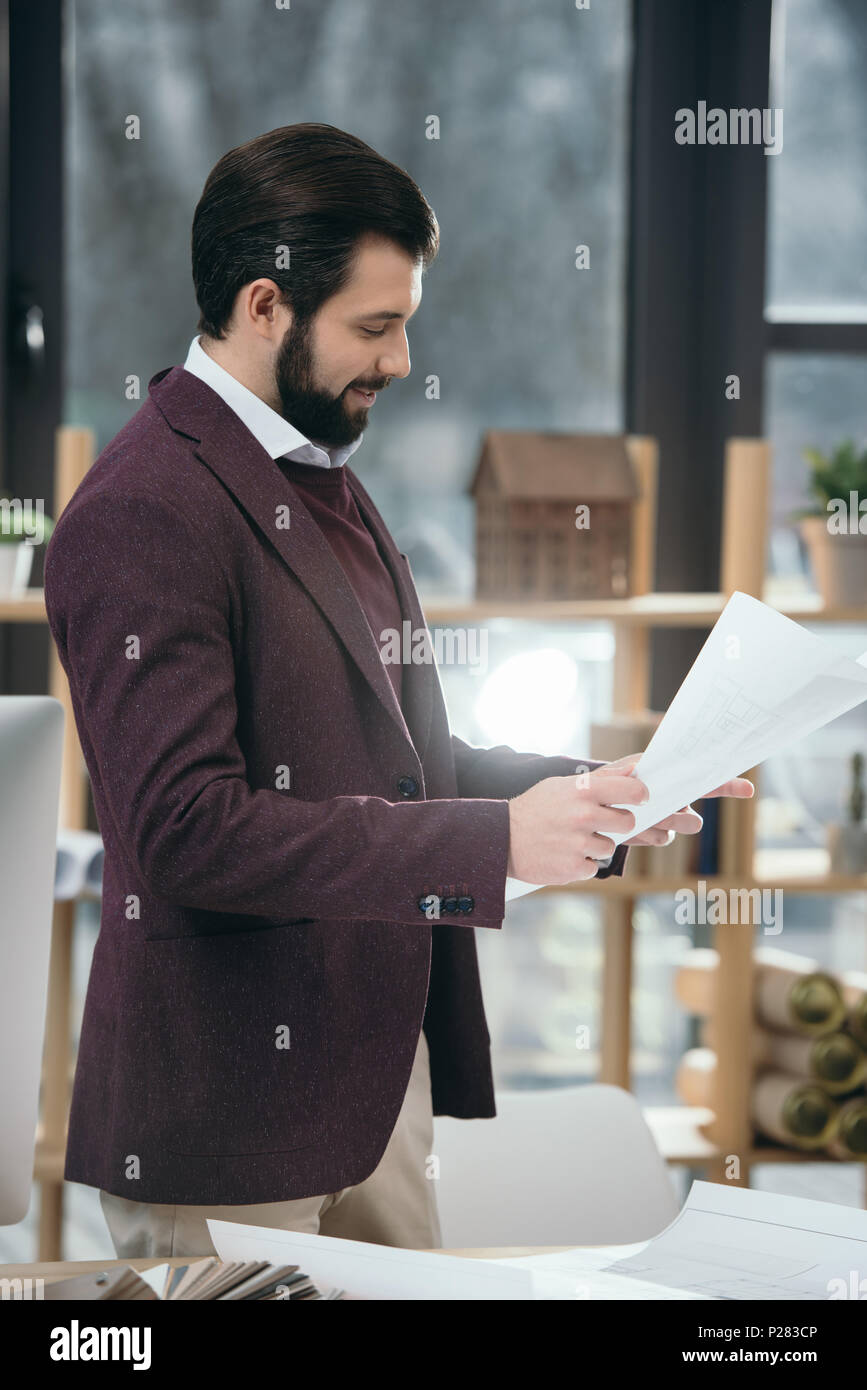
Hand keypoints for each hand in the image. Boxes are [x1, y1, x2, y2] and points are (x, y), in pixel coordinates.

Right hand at [506, 765, 648, 883]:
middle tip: (595, 823)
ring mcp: (578, 844)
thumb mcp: (563, 784)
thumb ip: (603, 778)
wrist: (501, 838)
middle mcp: (583, 816)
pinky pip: (593, 867)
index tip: (639, 798)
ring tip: (569, 839)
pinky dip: (581, 863)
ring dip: (594, 845)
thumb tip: (637, 766)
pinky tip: (562, 853)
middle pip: (628, 822)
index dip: (640, 795)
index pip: (632, 789)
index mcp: (583, 790)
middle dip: (616, 824)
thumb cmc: (536, 808)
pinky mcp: (573, 867)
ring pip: (609, 847)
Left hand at [601, 754, 754, 846]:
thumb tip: (645, 770)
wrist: (593, 806)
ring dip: (665, 821)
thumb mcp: (621, 771)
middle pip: (694, 817)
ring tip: (645, 815)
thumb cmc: (612, 782)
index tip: (748, 789)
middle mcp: (677, 803)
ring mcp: (668, 821)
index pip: (707, 783)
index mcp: (675, 781)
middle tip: (667, 808)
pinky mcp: (654, 836)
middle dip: (681, 814)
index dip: (728, 784)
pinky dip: (646, 832)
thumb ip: (636, 769)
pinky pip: (660, 838)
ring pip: (679, 828)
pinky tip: (632, 826)